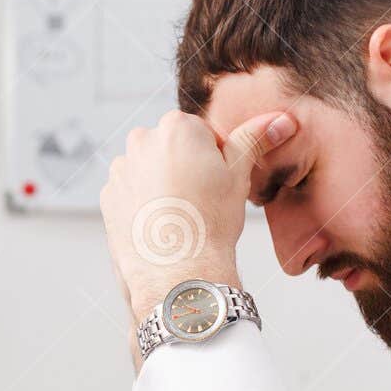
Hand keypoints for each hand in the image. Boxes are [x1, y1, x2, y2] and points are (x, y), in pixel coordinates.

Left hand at [99, 109, 294, 323]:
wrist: (177, 271)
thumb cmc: (211, 221)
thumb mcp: (239, 175)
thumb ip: (254, 139)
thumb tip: (282, 119)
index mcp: (176, 126)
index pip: (201, 133)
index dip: (215, 159)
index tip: (217, 184)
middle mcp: (141, 140)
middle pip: (171, 148)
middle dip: (185, 167)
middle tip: (200, 200)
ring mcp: (121, 169)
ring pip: (149, 169)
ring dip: (162, 183)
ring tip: (179, 215)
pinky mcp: (108, 196)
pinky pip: (130, 192)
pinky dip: (143, 203)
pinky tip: (160, 224)